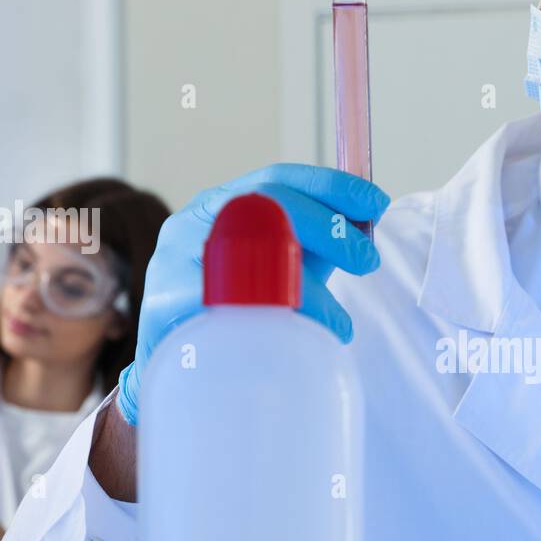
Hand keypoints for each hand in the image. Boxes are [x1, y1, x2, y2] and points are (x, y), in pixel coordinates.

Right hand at [116, 164, 389, 425]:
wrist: (179, 361)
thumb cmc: (238, 305)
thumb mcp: (279, 262)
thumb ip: (317, 240)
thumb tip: (368, 220)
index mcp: (220, 203)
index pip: (276, 179)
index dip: (330, 186)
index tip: (375, 203)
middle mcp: (191, 222)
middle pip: (262, 206)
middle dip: (325, 228)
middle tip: (367, 260)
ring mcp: (172, 262)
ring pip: (247, 258)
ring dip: (305, 290)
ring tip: (339, 322)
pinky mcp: (165, 307)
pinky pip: (228, 309)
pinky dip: (276, 324)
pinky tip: (301, 340)